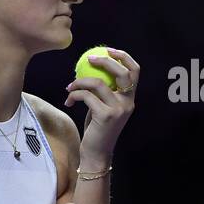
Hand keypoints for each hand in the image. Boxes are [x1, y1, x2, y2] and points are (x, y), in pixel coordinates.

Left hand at [64, 46, 139, 166]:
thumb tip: (91, 68)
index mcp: (130, 99)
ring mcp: (118, 109)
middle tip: (89, 59)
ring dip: (80, 81)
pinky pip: (86, 96)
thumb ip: (104, 91)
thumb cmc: (97, 129)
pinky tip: (68, 100)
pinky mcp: (105, 116)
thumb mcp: (104, 107)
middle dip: (104, 61)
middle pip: (121, 72)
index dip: (124, 57)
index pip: (135, 71)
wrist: (96, 153)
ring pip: (98, 83)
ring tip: (70, 86)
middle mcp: (128, 103)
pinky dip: (74, 95)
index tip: (108, 50)